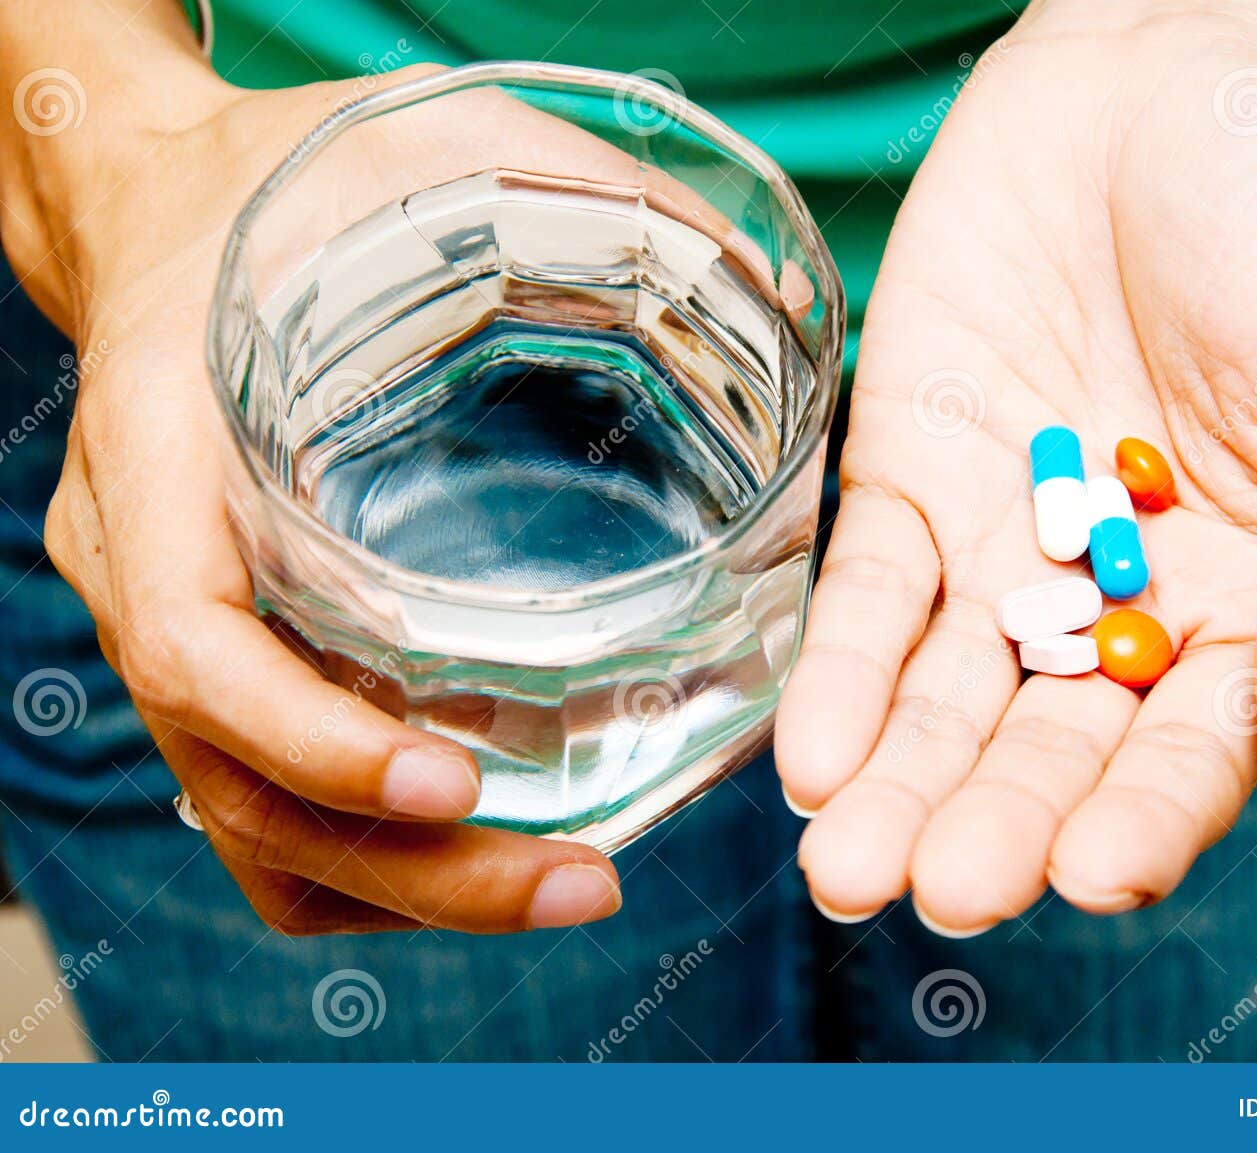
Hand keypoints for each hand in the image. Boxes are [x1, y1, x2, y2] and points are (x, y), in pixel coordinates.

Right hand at [3, 8, 757, 932]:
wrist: (161, 209)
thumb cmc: (284, 189)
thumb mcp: (407, 158)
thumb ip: (571, 209)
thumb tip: (779, 292)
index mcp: (161, 465)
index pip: (200, 651)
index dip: (319, 743)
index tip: (461, 777)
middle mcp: (146, 572)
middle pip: (245, 790)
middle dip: (418, 868)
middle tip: (589, 883)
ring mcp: (173, 627)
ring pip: (257, 829)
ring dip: (409, 891)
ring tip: (573, 887)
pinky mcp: (221, 654)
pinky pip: (262, 812)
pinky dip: (368, 868)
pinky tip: (485, 851)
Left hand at [774, 0, 1256, 932]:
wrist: (1159, 74)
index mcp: (1249, 599)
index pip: (1192, 743)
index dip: (1146, 816)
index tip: (1093, 876)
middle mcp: (1118, 600)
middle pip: (1052, 743)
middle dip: (995, 820)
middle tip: (938, 892)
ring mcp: (1005, 547)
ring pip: (947, 695)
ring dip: (897, 781)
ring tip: (844, 866)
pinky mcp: (910, 480)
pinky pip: (870, 593)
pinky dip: (838, 670)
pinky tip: (808, 754)